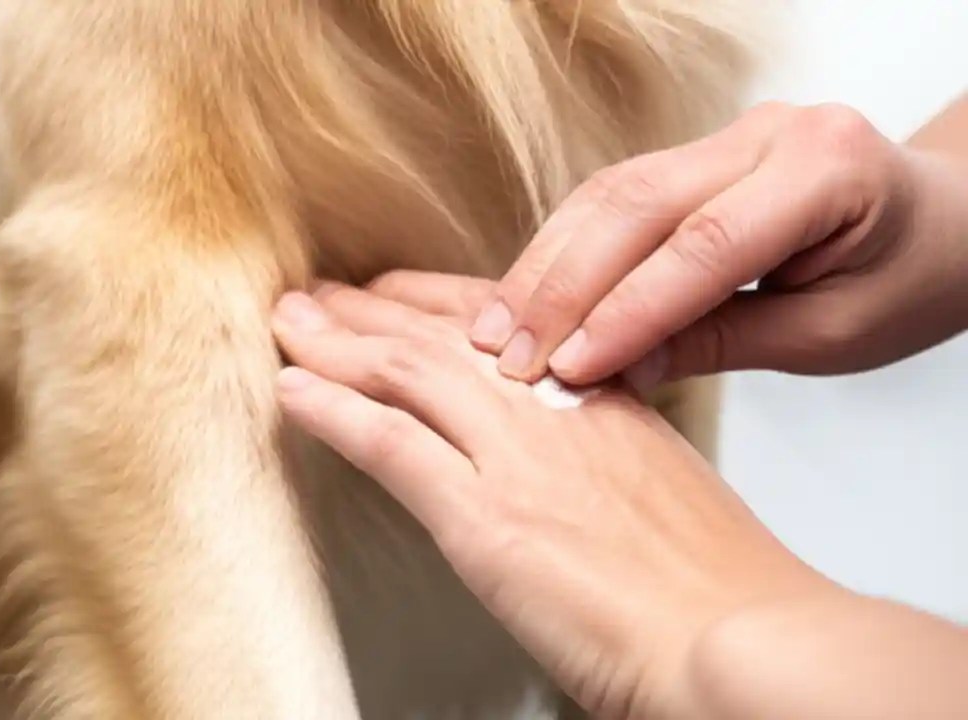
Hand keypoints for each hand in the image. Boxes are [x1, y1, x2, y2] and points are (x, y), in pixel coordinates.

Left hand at [271, 282, 834, 717]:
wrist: (741, 643)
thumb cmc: (720, 589)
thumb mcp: (667, 491)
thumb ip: (608, 454)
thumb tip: (566, 464)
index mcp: (605, 396)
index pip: (503, 322)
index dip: (431, 299)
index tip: (391, 289)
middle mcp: (556, 408)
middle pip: (441, 334)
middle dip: (368, 307)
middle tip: (315, 292)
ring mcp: (518, 458)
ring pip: (405, 373)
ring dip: (332, 343)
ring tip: (286, 323)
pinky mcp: (486, 518)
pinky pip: (390, 444)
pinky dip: (333, 412)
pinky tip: (294, 393)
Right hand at [466, 102, 967, 386]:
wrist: (942, 225)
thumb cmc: (906, 281)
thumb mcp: (828, 333)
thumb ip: (719, 340)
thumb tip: (612, 369)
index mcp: (826, 169)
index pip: (706, 244)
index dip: (628, 310)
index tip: (567, 369)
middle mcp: (767, 133)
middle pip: (636, 205)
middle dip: (562, 287)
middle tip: (504, 357)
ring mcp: (725, 135)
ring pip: (608, 194)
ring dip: (544, 266)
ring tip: (493, 331)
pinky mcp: (693, 156)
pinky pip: (612, 197)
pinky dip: (563, 250)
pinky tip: (524, 296)